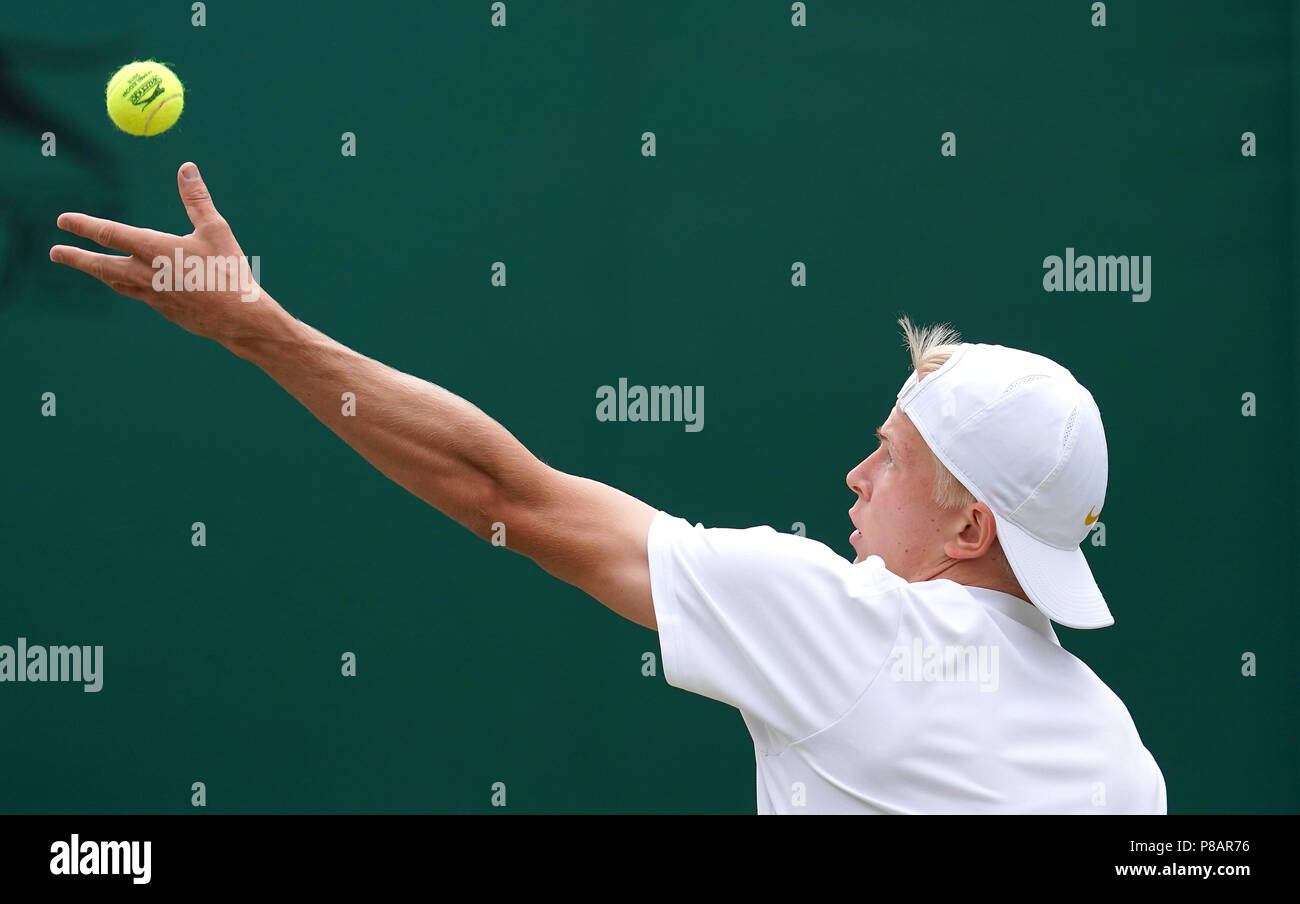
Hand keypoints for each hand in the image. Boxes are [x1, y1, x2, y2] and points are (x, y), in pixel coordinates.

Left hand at [49, 161, 285, 345]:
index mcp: (155, 250)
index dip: (84, 225)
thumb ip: (197, 199)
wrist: (239, 319)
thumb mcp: (215, 230)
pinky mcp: (163, 309)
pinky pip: (136, 293)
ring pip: (115, 281)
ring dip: (96, 271)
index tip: (64, 220)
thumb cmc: (229, 272)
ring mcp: (152, 295)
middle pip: (101, 264)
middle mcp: (147, 273)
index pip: (110, 234)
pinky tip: (127, 282)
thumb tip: (186, 168)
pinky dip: (124, 284)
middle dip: (75, 257)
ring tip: (84, 265)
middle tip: (55, 253)